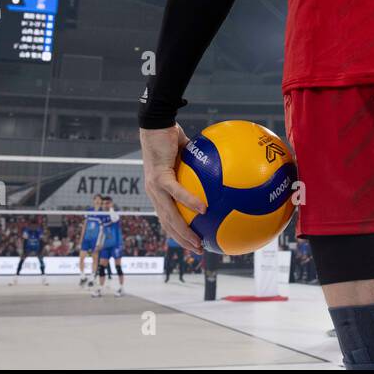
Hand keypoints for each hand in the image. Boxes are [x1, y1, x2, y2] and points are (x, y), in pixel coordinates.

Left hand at [140, 124, 205, 252]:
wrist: (156, 123)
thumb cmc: (169, 136)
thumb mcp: (187, 155)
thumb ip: (199, 166)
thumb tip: (219, 170)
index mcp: (159, 192)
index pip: (167, 219)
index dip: (179, 234)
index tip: (194, 243)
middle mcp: (154, 193)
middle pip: (167, 225)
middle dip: (183, 240)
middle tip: (199, 250)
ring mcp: (155, 186)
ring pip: (169, 215)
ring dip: (184, 231)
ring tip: (198, 242)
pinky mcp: (159, 176)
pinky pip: (177, 192)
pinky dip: (189, 202)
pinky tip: (203, 209)